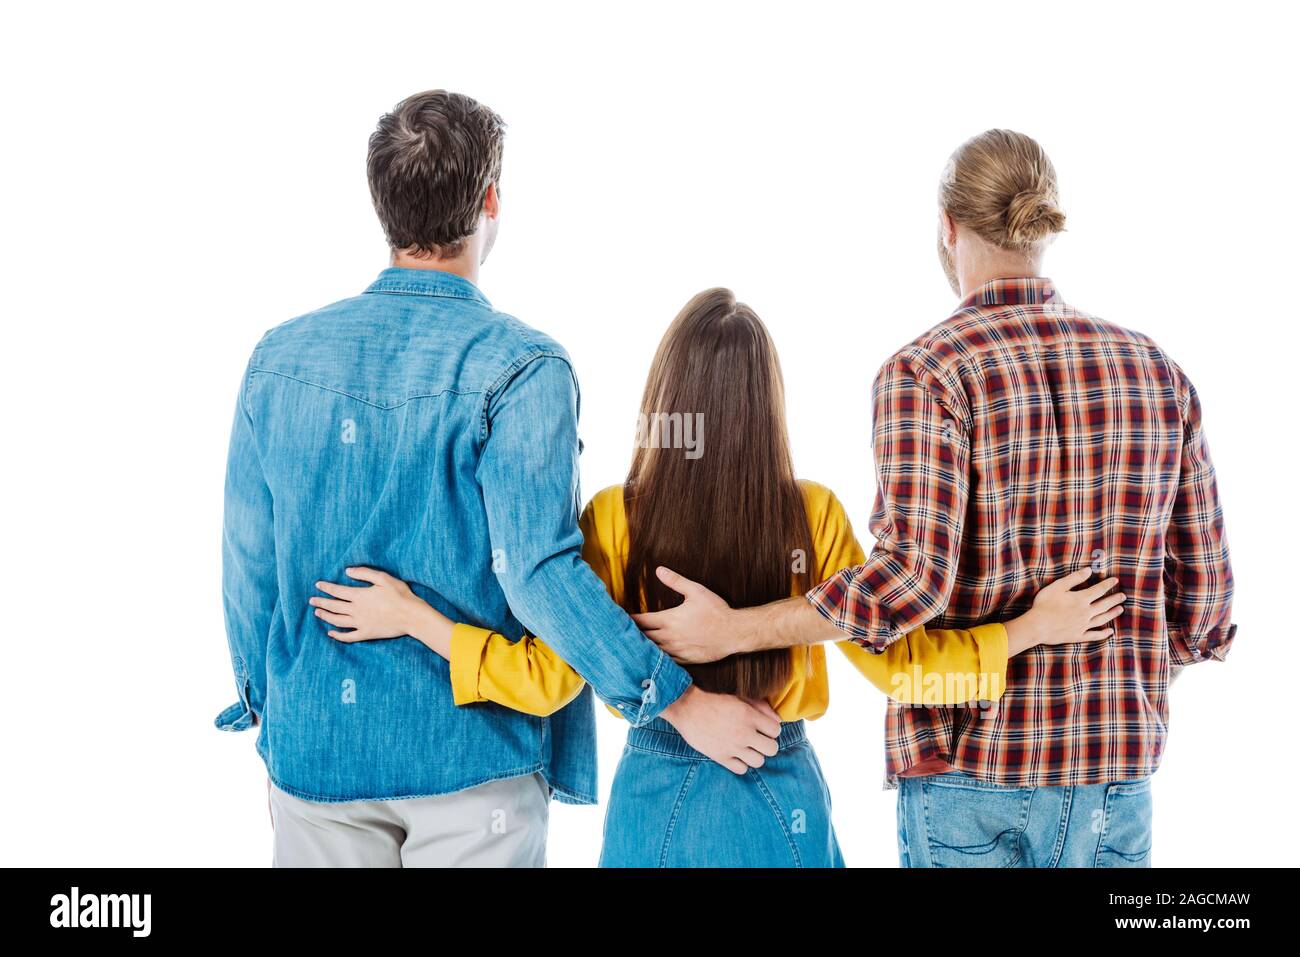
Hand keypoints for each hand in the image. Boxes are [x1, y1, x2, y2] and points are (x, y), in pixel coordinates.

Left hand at [310, 567, 429, 642]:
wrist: (412, 616)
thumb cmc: (400, 595)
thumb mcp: (384, 578)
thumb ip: (364, 573)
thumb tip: (347, 570)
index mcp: (360, 595)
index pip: (338, 591)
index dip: (326, 588)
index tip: (318, 585)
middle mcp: (357, 610)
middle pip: (334, 606)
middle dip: (321, 603)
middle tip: (312, 600)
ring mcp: (360, 623)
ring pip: (337, 621)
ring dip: (325, 617)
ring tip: (317, 613)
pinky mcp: (366, 633)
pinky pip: (348, 636)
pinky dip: (338, 635)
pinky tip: (331, 633)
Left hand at [631, 567, 743, 663]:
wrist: (734, 632)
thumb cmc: (716, 611)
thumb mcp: (696, 591)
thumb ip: (676, 581)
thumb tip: (659, 570)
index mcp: (669, 620)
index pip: (641, 621)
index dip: (629, 620)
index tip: (621, 618)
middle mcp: (669, 637)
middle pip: (643, 638)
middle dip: (633, 635)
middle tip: (622, 633)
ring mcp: (677, 651)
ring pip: (652, 652)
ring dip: (643, 648)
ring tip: (633, 646)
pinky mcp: (685, 660)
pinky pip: (666, 661)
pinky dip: (657, 658)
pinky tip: (653, 658)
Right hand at [659, 686, 781, 773]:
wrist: (685, 706)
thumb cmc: (711, 697)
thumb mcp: (738, 695)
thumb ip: (760, 706)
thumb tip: (777, 719)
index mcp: (749, 716)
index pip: (776, 731)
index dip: (772, 729)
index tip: (764, 728)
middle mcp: (744, 733)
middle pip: (772, 749)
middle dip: (767, 744)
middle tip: (758, 739)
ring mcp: (732, 747)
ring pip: (759, 761)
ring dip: (755, 754)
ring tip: (747, 747)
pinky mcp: (720, 756)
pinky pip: (741, 769)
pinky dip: (741, 763)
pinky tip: (736, 754)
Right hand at [1005, 568, 1124, 654]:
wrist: (1037, 626)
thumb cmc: (1044, 604)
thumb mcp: (1057, 586)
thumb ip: (1074, 578)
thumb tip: (1089, 570)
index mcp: (1081, 599)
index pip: (1099, 590)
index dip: (1108, 584)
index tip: (1115, 580)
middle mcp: (1086, 612)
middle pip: (1104, 605)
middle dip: (1114, 599)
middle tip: (1123, 596)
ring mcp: (1083, 625)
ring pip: (1102, 619)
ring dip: (1112, 614)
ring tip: (1120, 609)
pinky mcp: (1078, 636)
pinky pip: (1094, 635)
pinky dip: (1103, 634)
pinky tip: (1110, 632)